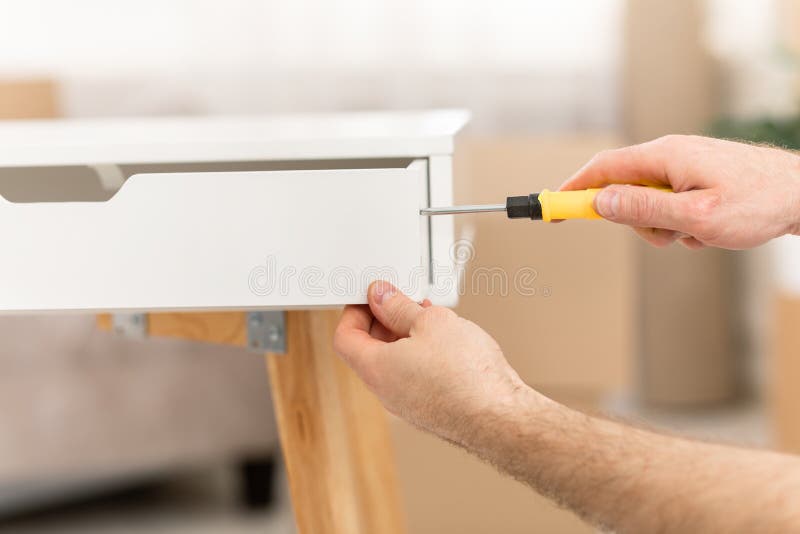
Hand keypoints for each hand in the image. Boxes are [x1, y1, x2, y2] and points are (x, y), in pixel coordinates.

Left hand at [333, 281, 526, 443]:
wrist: (501, 418)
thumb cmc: (467, 376)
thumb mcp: (431, 321)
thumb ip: (400, 307)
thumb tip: (382, 298)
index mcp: (376, 368)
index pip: (345, 337)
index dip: (355, 312)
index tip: (372, 297)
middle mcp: (387, 391)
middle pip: (370, 350)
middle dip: (384, 320)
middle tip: (403, 300)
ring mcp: (409, 404)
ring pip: (396, 363)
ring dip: (407, 335)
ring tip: (430, 316)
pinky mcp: (431, 410)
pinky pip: (416, 376)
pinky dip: (423, 354)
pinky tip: (446, 340)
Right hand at [560, 135, 799, 248]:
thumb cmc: (759, 202)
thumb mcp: (695, 216)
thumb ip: (643, 209)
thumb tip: (600, 203)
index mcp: (664, 156)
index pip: (601, 169)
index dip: (572, 190)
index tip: (550, 208)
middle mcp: (670, 156)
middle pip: (624, 190)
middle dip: (635, 220)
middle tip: (664, 234)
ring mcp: (684, 167)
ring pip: (648, 203)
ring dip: (663, 227)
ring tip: (696, 233)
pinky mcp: (696, 179)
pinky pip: (670, 206)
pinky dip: (681, 224)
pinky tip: (709, 228)